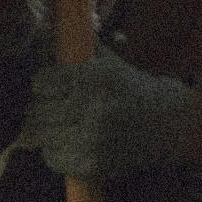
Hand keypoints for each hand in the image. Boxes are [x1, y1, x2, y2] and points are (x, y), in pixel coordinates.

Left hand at [25, 49, 201, 183]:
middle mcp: (93, 110)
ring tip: (63, 123)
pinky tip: (70, 140)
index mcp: (95, 78)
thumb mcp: (105, 60)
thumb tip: (37, 36)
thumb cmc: (128, 87)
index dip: (43, 82)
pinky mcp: (91, 165)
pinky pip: (52, 158)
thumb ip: (73, 50)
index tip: (49, 84)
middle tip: (54, 104)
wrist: (164, 124)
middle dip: (42, 106)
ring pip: (43, 136)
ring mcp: (92, 141)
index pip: (42, 82)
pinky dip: (55, 150)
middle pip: (39, 111)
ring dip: (47, 129)